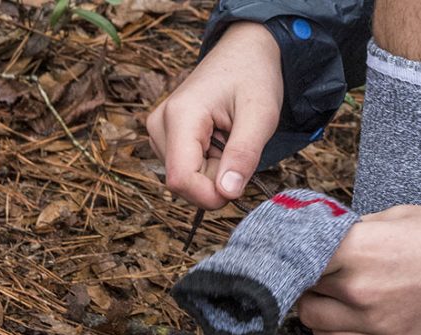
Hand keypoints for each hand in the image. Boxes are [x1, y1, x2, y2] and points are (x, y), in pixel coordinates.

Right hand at [146, 22, 282, 209]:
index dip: (211, 195)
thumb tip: (226, 193)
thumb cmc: (254, 78)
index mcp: (180, 116)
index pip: (180, 179)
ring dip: (215, 174)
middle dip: (216, 182)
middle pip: (183, 183)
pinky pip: (187, 169)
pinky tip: (221, 143)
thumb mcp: (260, 116)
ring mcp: (159, 130)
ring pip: (185, 180)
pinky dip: (210, 166)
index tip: (240, 186)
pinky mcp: (166, 136)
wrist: (244, 53)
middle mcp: (160, 124)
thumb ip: (244, 155)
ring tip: (231, 141)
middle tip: (240, 152)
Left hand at [297, 205, 420, 334]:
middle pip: (301, 287)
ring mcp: (372, 321)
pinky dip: (328, 331)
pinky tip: (336, 317)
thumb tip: (325, 239)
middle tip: (313, 271)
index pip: (295, 255)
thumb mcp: (393, 217)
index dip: (290, 253)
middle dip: (302, 278)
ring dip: (311, 306)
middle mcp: (357, 288)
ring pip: (311, 319)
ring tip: (325, 295)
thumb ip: (353, 232)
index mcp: (355, 249)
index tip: (288, 251)